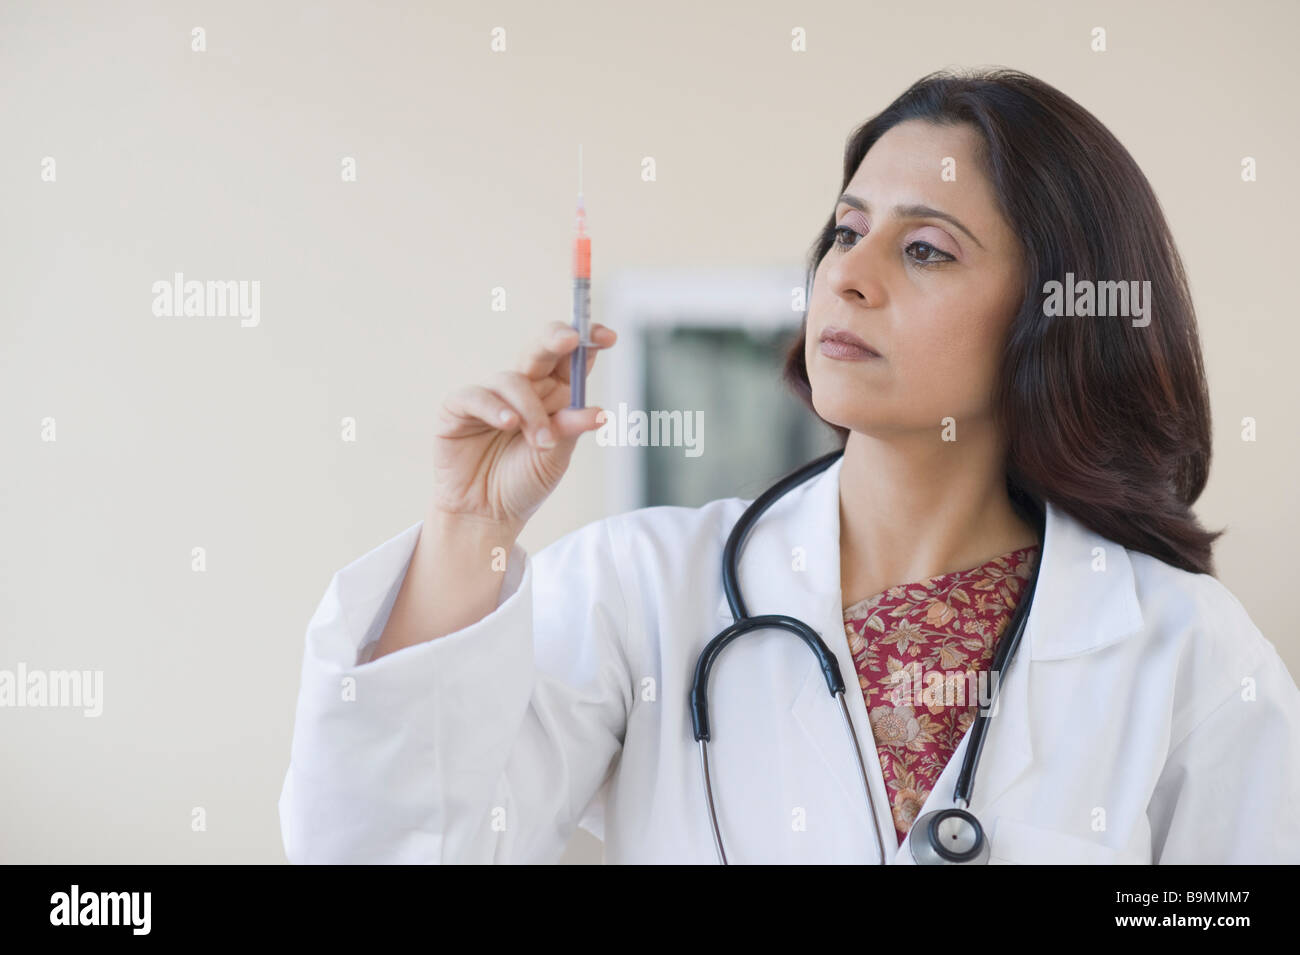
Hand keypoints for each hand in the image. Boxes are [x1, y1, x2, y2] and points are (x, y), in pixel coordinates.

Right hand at [431, 321, 615, 531]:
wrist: (487, 516)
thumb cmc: (524, 483)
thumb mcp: (556, 458)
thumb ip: (570, 429)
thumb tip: (598, 412)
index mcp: (553, 395)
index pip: (572, 359)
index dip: (588, 340)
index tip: (607, 336)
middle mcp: (524, 389)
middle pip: (541, 351)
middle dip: (556, 339)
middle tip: (570, 339)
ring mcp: (491, 396)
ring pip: (513, 380)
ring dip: (531, 409)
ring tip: (542, 442)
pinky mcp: (458, 409)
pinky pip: (476, 396)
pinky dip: (494, 408)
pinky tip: (508, 424)